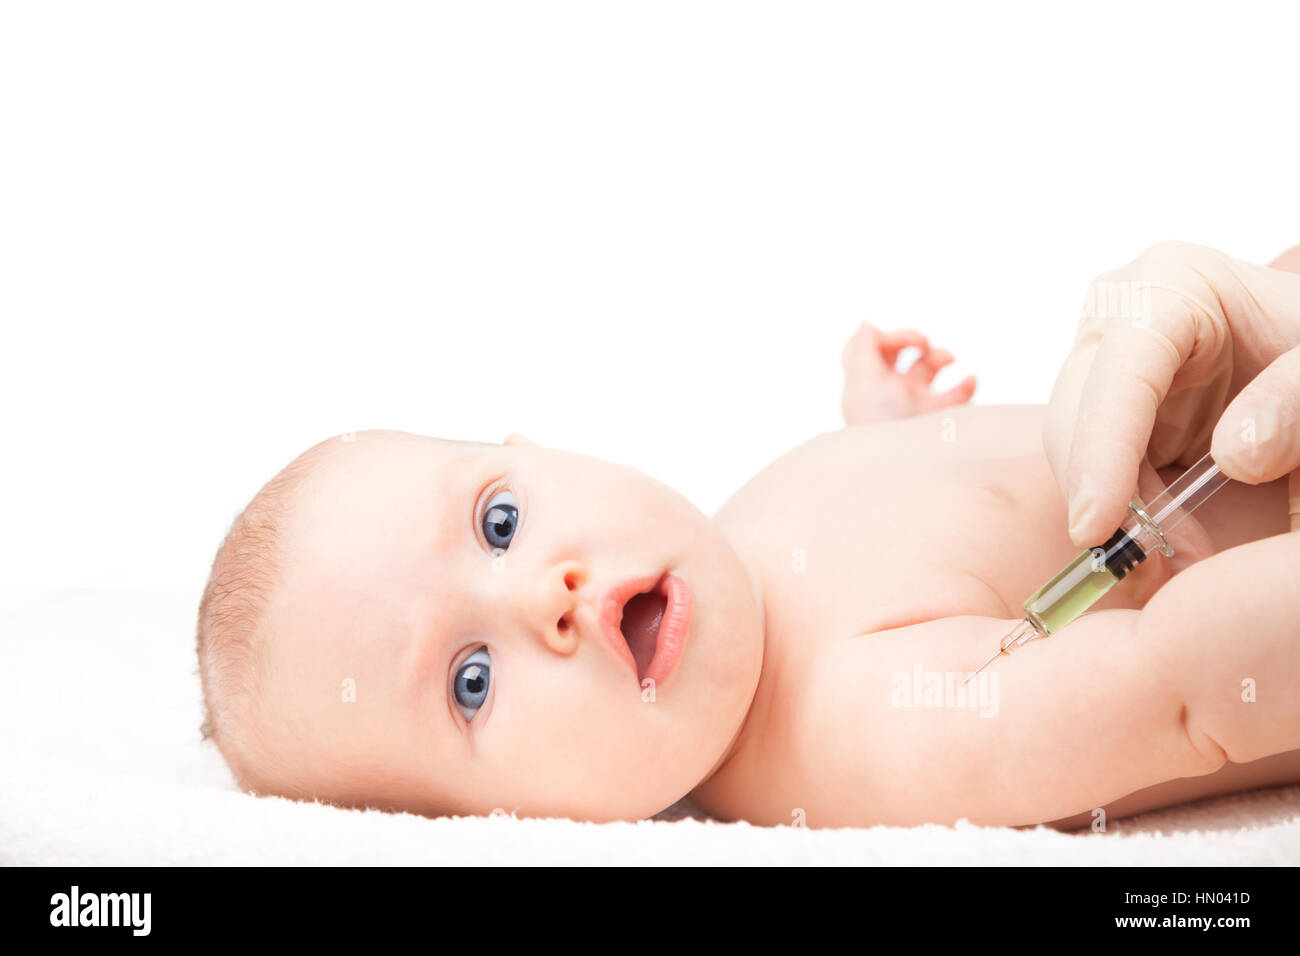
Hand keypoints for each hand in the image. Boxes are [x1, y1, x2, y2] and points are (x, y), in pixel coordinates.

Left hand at [841, 322, 975, 423]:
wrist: (906, 468)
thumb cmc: (880, 425)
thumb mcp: (865, 383)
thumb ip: (863, 350)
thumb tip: (865, 325)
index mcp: (866, 383)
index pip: (869, 348)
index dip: (884, 337)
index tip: (897, 343)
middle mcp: (889, 391)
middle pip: (899, 353)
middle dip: (913, 340)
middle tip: (923, 344)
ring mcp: (915, 403)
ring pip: (929, 367)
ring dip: (941, 355)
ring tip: (947, 359)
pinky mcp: (939, 417)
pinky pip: (957, 394)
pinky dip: (966, 384)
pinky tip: (969, 381)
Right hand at [1043, 241, 1299, 549]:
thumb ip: (1295, 400)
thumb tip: (1235, 454)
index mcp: (1169, 286)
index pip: (1117, 371)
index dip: (1101, 450)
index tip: (1097, 526)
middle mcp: (1121, 325)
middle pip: (1076, 419)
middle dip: (1106, 497)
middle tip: (1152, 570)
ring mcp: (1110, 373)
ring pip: (1075, 457)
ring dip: (1116, 519)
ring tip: (1169, 569)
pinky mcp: (1115, 419)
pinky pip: (1098, 476)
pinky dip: (1127, 520)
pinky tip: (1165, 552)